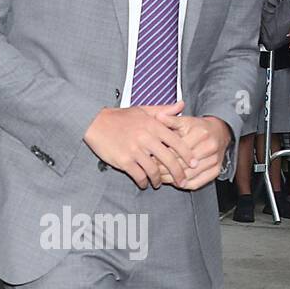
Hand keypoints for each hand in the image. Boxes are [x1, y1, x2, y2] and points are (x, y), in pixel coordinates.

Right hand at [84, 101, 198, 187]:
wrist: (95, 122)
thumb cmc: (120, 117)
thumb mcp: (143, 109)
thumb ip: (164, 110)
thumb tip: (182, 104)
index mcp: (153, 125)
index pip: (176, 142)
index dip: (188, 154)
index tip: (194, 163)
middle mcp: (146, 138)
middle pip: (169, 159)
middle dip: (179, 173)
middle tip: (183, 181)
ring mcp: (135, 150)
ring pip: (154, 171)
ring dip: (159, 180)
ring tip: (159, 183)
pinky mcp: (123, 161)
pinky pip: (138, 175)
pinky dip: (143, 182)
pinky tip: (144, 183)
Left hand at [156, 116, 231, 189]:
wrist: (221, 132)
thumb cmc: (198, 127)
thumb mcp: (185, 121)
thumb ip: (171, 120)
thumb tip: (158, 116)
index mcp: (200, 133)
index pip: (177, 149)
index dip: (162, 155)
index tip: (150, 158)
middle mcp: (209, 147)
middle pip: (183, 163)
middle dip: (165, 168)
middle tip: (153, 170)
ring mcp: (214, 160)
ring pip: (189, 175)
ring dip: (173, 179)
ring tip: (160, 178)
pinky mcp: (216, 171)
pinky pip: (197, 182)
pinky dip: (184, 184)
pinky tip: (174, 182)